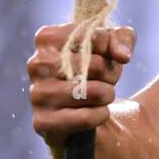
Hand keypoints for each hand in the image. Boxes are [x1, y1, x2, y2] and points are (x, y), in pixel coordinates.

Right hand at [27, 24, 135, 145]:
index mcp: (47, 39)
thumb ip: (122, 38)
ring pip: (92, 92)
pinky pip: (85, 118)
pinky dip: (100, 115)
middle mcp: (36, 64)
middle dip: (111, 74)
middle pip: (96, 64)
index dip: (110, 49)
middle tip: (106, 80)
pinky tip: (97, 113)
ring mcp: (37, 94)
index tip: (104, 56)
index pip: (97, 36)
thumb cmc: (96, 70)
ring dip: (107, 95)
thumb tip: (122, 56)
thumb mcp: (113, 45)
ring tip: (102, 96)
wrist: (82, 109)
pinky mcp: (42, 122)